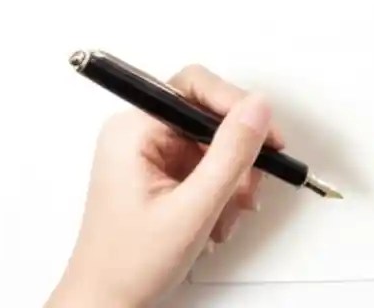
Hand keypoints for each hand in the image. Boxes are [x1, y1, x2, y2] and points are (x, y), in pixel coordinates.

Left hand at [48, 66, 283, 307]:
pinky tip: (216, 220)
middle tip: (248, 190)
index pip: (195, 87)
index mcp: (133, 131)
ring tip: (226, 216)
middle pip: (210, 118)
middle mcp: (139, 134)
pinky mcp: (161, 172)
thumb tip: (258, 107)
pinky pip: (206, 165)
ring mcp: (149, 154)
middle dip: (237, 156)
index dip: (237, 105)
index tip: (268, 135)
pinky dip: (221, 191)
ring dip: (232, 180)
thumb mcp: (193, 208)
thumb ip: (230, 153)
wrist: (106, 303)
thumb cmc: (129, 264)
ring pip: (214, 145)